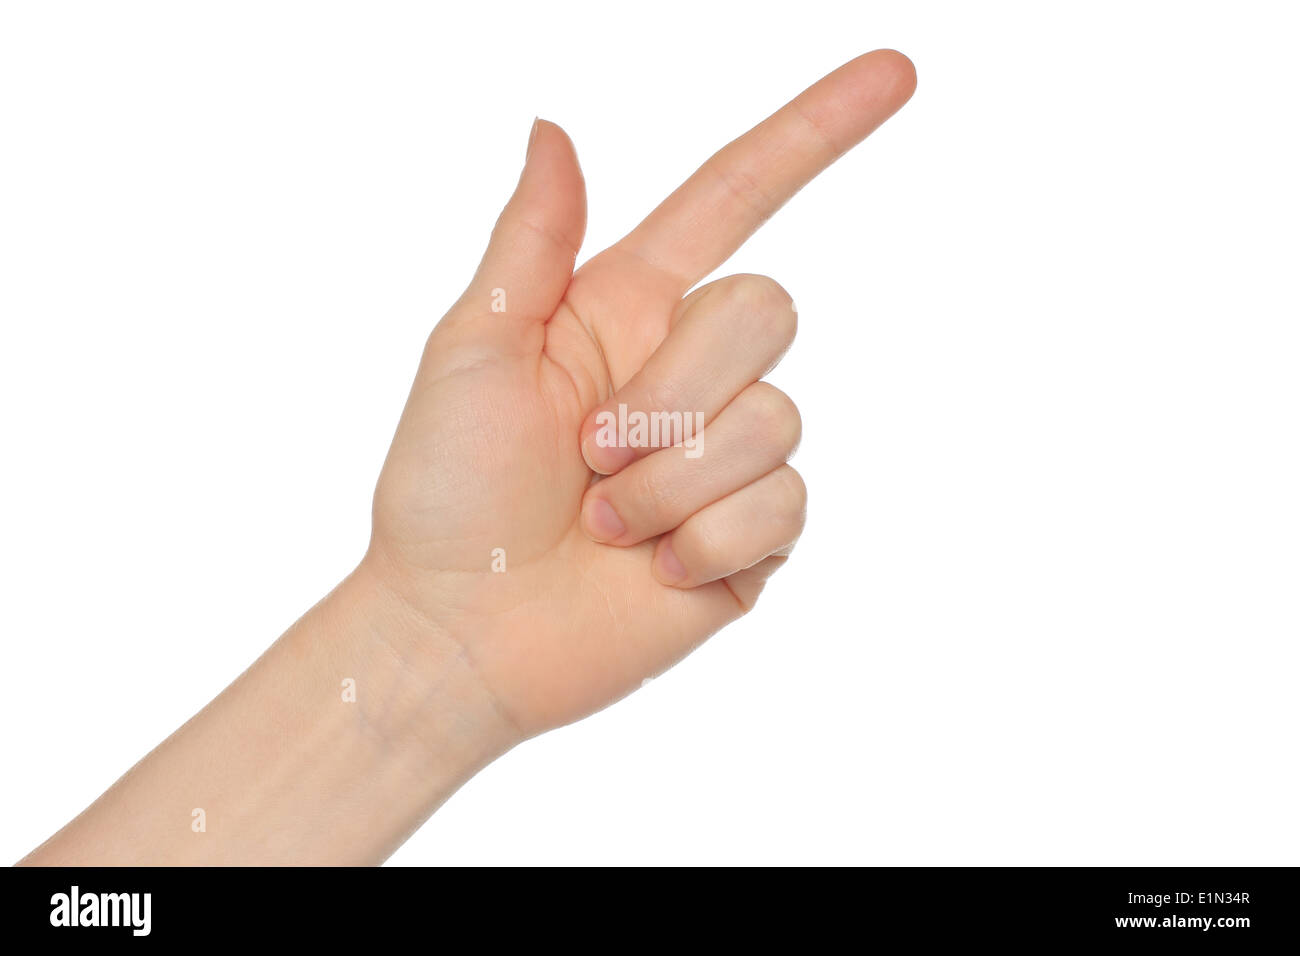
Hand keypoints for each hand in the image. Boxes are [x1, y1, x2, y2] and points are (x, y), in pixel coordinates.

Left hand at [364, 50, 916, 737]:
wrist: (460, 634)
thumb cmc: (446, 492)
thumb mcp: (472, 352)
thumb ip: (530, 243)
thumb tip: (551, 128)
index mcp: (626, 310)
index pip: (734, 200)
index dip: (813, 134)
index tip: (894, 73)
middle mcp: (689, 373)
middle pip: (768, 309)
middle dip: (674, 388)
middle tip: (589, 453)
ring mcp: (726, 457)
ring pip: (777, 418)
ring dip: (671, 481)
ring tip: (602, 524)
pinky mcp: (752, 536)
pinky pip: (785, 505)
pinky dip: (703, 541)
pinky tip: (652, 569)